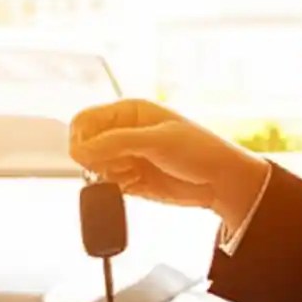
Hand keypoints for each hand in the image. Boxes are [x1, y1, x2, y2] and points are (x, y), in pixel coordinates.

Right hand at [68, 99, 270, 228]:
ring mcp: (126, 157)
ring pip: (94, 168)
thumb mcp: (156, 140)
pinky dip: (115, 189)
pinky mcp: (130, 180)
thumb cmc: (198, 150)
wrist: (221, 180)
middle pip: (85, 146)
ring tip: (136, 174)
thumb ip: (116, 143)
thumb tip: (80, 151)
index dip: (80, 138)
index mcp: (128, 112)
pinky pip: (107, 186)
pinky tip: (137, 185)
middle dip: (97, 160)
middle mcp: (123, 133)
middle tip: (122, 165)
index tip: (88, 156)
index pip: (84, 121)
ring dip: (109, 176)